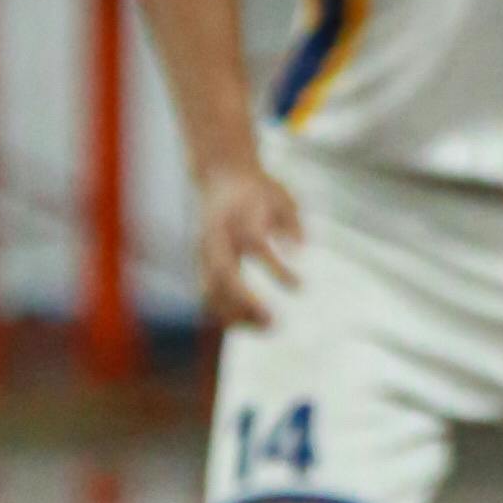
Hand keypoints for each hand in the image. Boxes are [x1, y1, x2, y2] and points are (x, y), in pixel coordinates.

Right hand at [195, 162, 305, 333]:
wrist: (221, 175)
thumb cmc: (259, 189)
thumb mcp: (282, 197)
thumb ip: (292, 223)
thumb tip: (300, 251)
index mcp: (238, 214)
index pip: (255, 245)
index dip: (277, 268)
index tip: (301, 286)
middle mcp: (217, 235)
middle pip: (223, 274)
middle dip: (245, 301)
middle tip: (274, 322)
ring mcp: (205, 250)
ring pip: (211, 291)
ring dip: (236, 314)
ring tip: (269, 328)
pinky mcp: (201, 263)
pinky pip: (209, 296)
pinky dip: (227, 314)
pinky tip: (253, 325)